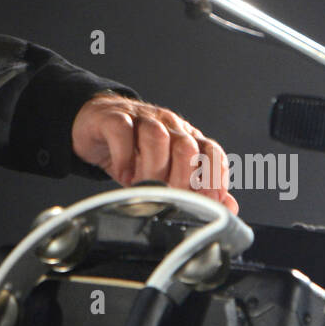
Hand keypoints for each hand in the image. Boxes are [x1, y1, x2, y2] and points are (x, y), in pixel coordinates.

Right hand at [71, 92, 238, 212]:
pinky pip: (123, 130)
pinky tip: (123, 174)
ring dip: (153, 167)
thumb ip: (197, 188)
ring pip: (157, 136)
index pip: (212, 152)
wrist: (96, 123)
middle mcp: (168, 126)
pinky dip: (124, 155)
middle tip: (168, 198)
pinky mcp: (114, 118)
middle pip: (186, 146)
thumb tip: (228, 207)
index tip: (206, 203)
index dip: (212, 178)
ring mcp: (141, 119)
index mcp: (186, 138)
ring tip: (142, 187)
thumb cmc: (133, 150)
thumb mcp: (165, 172)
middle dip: (181, 179)